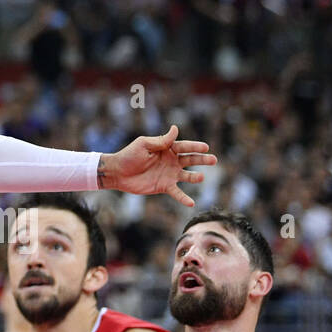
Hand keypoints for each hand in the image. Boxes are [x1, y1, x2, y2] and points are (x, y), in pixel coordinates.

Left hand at [100, 125, 215, 206]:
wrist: (117, 173)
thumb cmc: (128, 155)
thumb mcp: (143, 145)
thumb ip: (160, 140)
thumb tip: (175, 128)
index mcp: (166, 148)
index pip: (183, 146)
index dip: (194, 146)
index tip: (205, 147)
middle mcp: (171, 161)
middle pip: (190, 160)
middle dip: (202, 159)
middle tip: (213, 160)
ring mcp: (169, 174)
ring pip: (187, 176)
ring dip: (195, 177)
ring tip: (201, 177)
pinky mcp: (164, 186)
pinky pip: (177, 192)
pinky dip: (184, 198)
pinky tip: (191, 203)